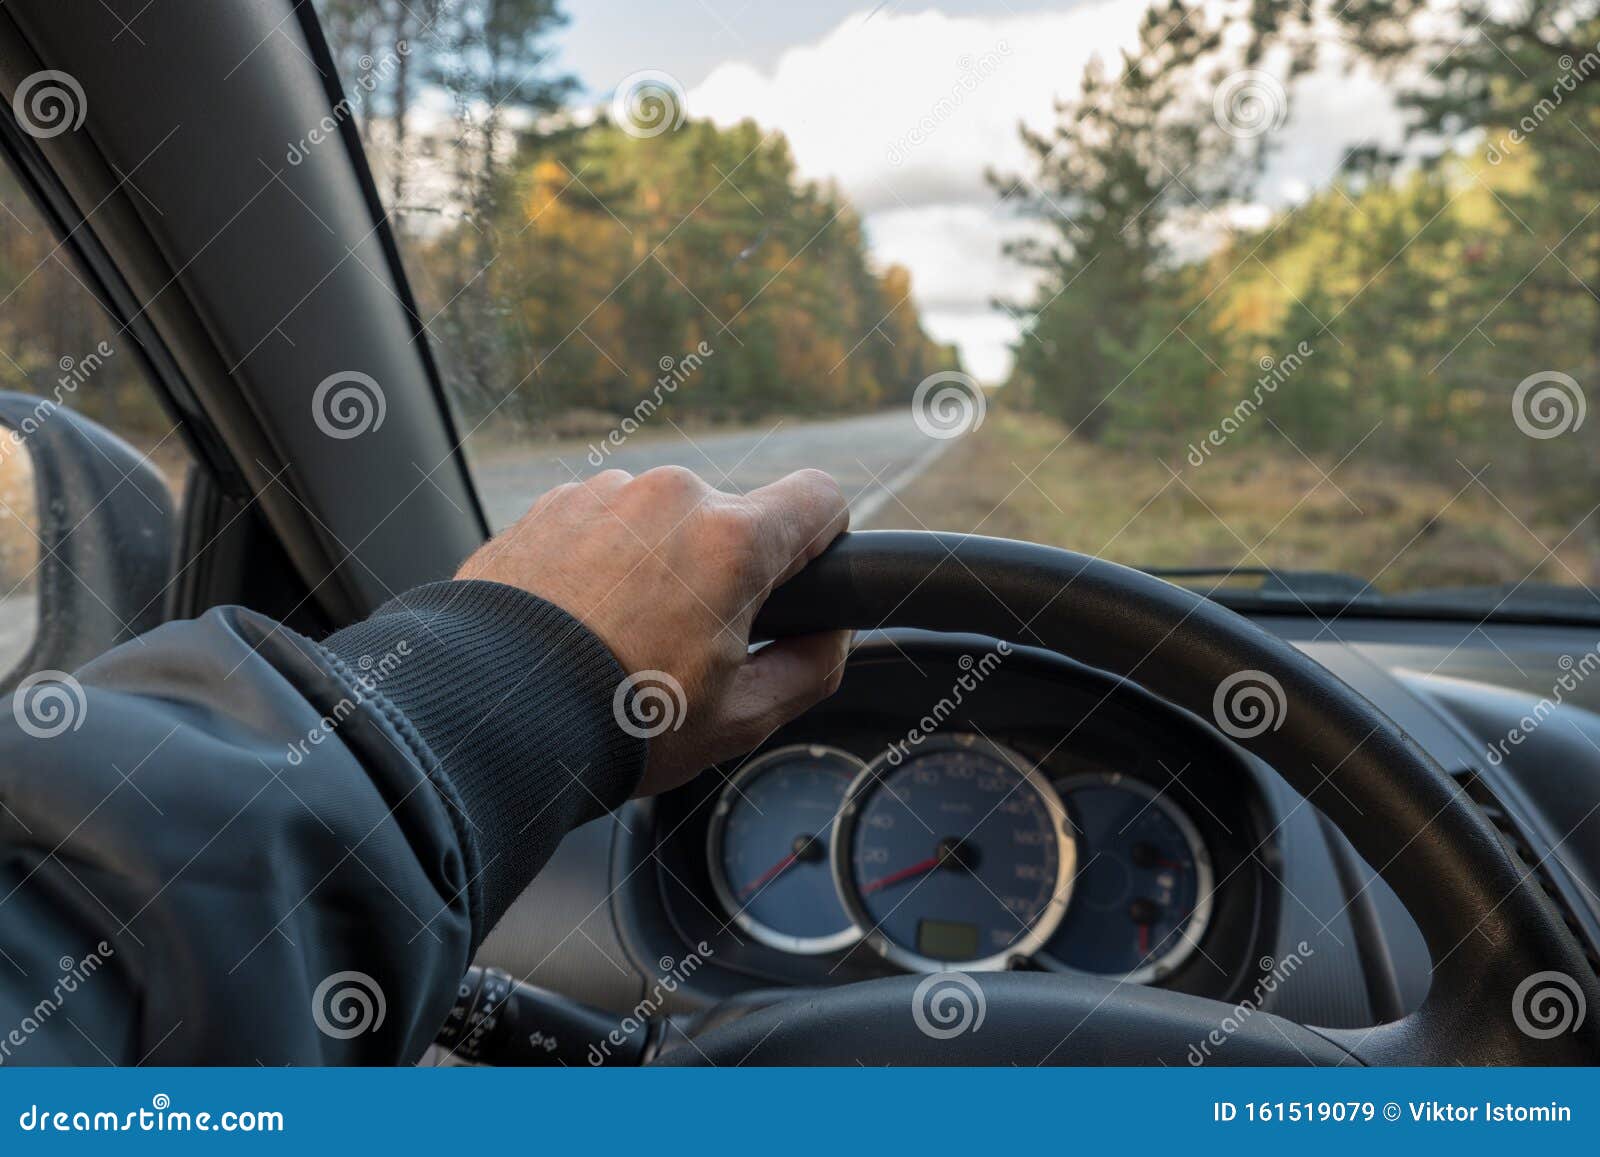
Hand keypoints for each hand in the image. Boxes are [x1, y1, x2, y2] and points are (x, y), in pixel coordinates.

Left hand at [455, 466, 851, 795]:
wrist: (488, 716)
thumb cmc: (617, 723)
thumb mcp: (739, 720)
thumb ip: (811, 668)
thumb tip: (832, 635)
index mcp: (730, 540)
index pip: (819, 498)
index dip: (821, 543)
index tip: (796, 584)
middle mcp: (668, 496)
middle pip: (730, 519)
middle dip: (722, 572)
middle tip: (687, 646)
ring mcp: (601, 494)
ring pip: (661, 521)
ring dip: (657, 565)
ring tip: (618, 640)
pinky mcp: (547, 506)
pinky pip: (601, 524)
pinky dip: (602, 563)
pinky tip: (577, 623)